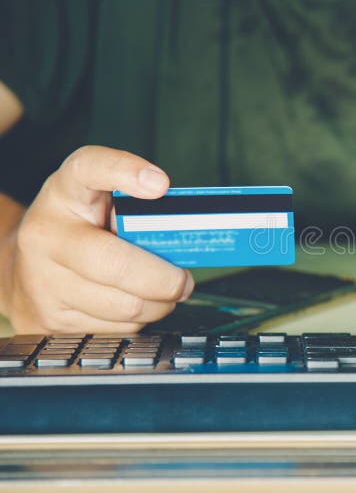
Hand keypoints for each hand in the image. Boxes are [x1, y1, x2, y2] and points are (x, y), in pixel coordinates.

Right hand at [1, 146, 193, 332]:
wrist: (22, 266)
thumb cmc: (80, 228)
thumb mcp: (101, 202)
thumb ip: (140, 208)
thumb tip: (190, 236)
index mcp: (65, 192)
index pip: (89, 169)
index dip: (125, 172)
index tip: (161, 184)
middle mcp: (46, 234)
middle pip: (117, 265)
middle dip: (164, 280)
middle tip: (183, 281)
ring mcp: (41, 280)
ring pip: (122, 306)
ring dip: (157, 305)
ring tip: (162, 293)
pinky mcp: (46, 320)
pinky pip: (114, 329)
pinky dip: (134, 321)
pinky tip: (130, 304)